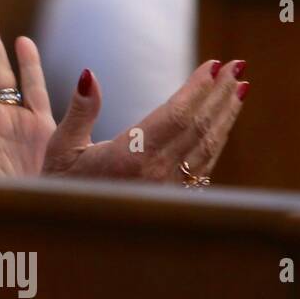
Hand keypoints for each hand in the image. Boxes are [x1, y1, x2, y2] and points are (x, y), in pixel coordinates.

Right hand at [42, 60, 246, 182]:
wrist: (71, 233)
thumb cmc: (61, 187)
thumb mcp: (61, 149)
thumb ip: (80, 111)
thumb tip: (90, 75)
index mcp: (131, 159)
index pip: (176, 116)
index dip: (197, 89)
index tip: (212, 65)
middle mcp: (157, 175)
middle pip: (200, 127)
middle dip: (221, 93)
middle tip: (237, 65)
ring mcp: (171, 189)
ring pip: (209, 146)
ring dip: (226, 113)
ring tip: (238, 86)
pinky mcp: (176, 198)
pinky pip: (206, 163)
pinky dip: (218, 137)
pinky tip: (222, 121)